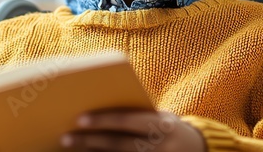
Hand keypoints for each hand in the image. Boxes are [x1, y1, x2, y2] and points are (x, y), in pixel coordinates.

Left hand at [60, 110, 204, 151]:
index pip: (127, 120)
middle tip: (65, 137)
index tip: (79, 118)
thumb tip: (93, 113)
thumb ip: (133, 115)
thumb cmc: (166, 126)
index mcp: (163, 124)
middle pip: (118, 144)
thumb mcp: (157, 117)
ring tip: (70, 148)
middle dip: (89, 140)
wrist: (196, 149)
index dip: (103, 119)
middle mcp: (161, 146)